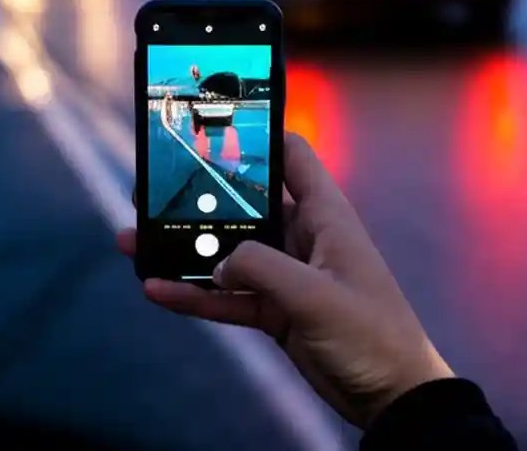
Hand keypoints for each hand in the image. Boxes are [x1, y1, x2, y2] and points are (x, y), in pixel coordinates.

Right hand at [119, 133, 453, 427]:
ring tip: (134, 242)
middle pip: (244, 205)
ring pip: (227, 253)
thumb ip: (261, 268)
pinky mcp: (276, 311)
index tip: (210, 130)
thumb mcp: (315, 295)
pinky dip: (194, 295)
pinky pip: (227, 296)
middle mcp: (304, 238)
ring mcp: (287, 275)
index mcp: (326, 216)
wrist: (392, 398)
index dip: (255, 138)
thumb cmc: (371, 335)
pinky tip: (157, 291)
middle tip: (149, 194)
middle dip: (198, 201)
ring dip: (184, 250)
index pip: (291, 157)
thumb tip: (217, 261)